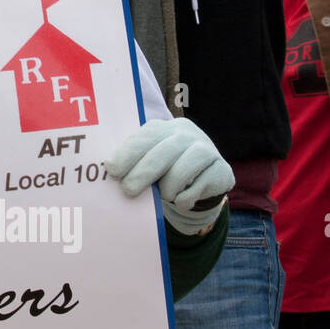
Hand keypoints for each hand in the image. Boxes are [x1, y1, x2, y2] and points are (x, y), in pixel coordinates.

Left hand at [105, 118, 231, 234]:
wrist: (203, 176)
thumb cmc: (164, 167)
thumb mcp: (148, 159)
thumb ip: (132, 162)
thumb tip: (108, 174)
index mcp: (161, 127)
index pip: (143, 138)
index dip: (127, 154)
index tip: (112, 170)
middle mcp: (184, 134)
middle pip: (161, 154)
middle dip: (142, 174)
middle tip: (128, 191)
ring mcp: (206, 149)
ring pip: (180, 172)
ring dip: (167, 190)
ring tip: (163, 196)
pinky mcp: (221, 169)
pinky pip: (198, 188)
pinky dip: (185, 199)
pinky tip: (181, 201)